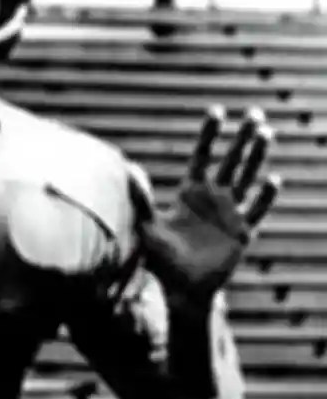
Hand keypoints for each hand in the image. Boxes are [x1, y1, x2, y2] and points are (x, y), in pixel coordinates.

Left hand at [136, 106, 280, 300]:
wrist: (182, 287)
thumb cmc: (162, 258)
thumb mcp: (147, 227)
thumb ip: (139, 200)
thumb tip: (126, 172)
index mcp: (191, 193)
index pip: (202, 157)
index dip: (210, 135)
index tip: (217, 110)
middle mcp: (213, 198)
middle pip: (231, 162)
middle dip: (242, 139)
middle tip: (256, 113)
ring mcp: (230, 214)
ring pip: (246, 179)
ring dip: (256, 158)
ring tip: (266, 134)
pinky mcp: (241, 232)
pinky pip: (256, 211)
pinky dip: (264, 197)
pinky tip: (272, 179)